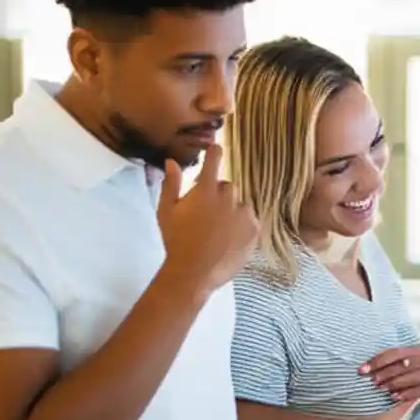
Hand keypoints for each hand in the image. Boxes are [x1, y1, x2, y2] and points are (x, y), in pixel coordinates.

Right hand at [156, 144, 258, 295]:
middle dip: (217, 194)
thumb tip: (171, 161)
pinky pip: (248, 220)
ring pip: (238, 204)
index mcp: (205, 190)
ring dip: (230, 211)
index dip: (215, 153)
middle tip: (205, 212)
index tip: (217, 147)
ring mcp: (243, 213)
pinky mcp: (254, 229)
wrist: (194, 272)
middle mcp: (228, 197)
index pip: (214, 161)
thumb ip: (171, 184)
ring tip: (217, 231)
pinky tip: (227, 239)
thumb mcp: (166, 211)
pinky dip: (240, 225)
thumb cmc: (176, 240)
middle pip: (226, 186)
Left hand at [359, 345, 419, 401]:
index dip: (378, 361)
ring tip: (381, 388)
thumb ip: (382, 360)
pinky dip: (405, 394)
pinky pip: (417, 391)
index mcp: (416, 348)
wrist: (410, 380)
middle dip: (387, 373)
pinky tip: (393, 397)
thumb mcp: (390, 361)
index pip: (396, 353)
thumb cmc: (395, 368)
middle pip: (405, 365)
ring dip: (394, 383)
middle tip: (374, 380)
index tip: (362, 370)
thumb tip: (364, 365)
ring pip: (411, 378)